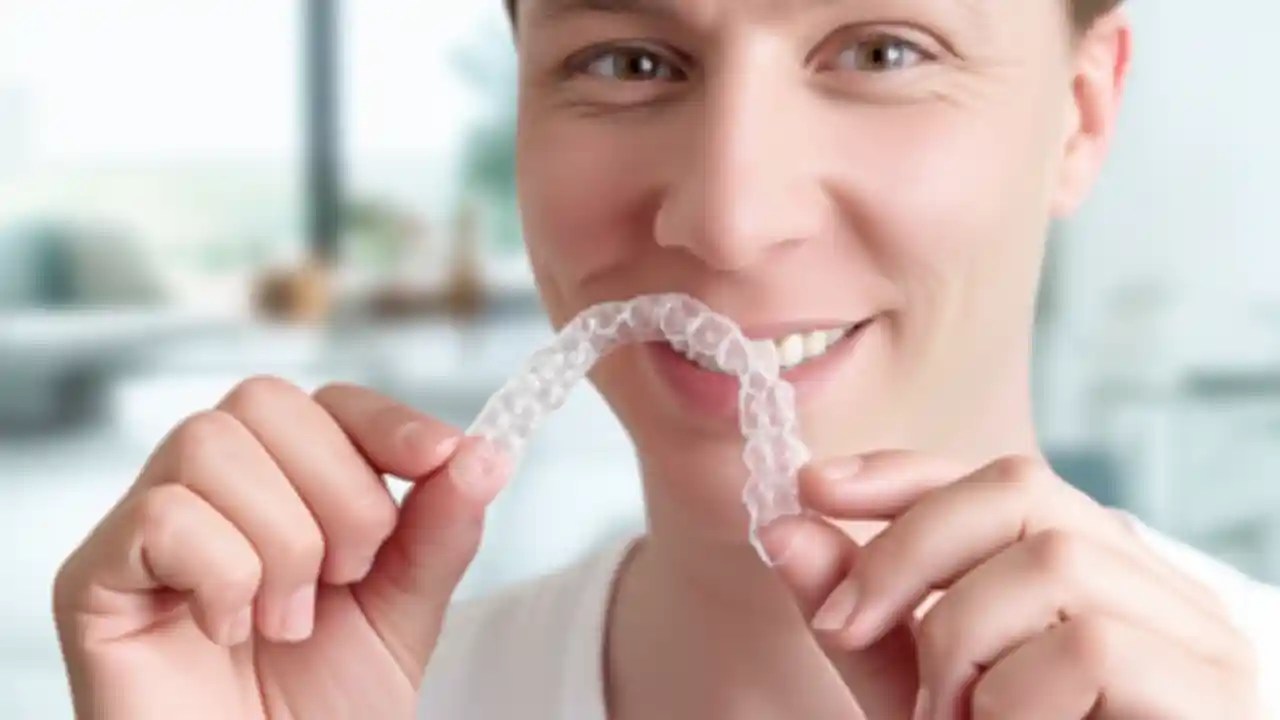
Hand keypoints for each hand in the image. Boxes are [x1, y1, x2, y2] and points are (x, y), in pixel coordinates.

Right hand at [53, 378, 509, 718]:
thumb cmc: (321, 712)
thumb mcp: (402, 614)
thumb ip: (438, 531)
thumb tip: (486, 451)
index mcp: (287, 488)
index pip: (329, 403)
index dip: (386, 421)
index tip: (440, 458)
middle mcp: (212, 492)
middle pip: (265, 401)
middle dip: (337, 490)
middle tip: (347, 577)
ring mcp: (148, 529)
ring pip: (209, 443)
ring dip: (281, 540)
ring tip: (288, 619)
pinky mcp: (95, 578)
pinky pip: (159, 515)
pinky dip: (221, 574)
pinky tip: (229, 630)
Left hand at [762, 450, 1261, 719]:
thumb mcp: (918, 697)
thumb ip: (865, 623)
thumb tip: (786, 530)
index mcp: (1093, 573)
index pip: (1001, 478)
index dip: (903, 471)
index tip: (812, 485)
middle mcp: (1152, 587)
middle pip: (1021, 489)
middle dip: (905, 548)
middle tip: (841, 624)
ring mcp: (1194, 635)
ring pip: (1052, 560)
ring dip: (961, 641)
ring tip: (948, 719)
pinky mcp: (1209, 693)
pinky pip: (1088, 646)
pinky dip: (1014, 698)